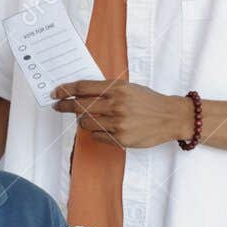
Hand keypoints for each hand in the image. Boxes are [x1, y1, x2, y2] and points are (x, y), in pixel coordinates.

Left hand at [50, 78, 193, 147]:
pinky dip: (95, 132)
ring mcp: (118, 123)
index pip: (83, 87)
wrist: (171, 117)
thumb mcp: (128, 88)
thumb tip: (78, 94)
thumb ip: (106, 90)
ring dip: (82, 121)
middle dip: (64, 106)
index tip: (55, 93)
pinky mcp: (121, 139)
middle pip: (79, 106)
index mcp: (117, 88)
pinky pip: (96, 136)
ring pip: (84, 123)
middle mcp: (116, 105)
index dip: (65, 90)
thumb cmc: (148, 101)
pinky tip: (103, 128)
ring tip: (88, 118)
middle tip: (57, 106)